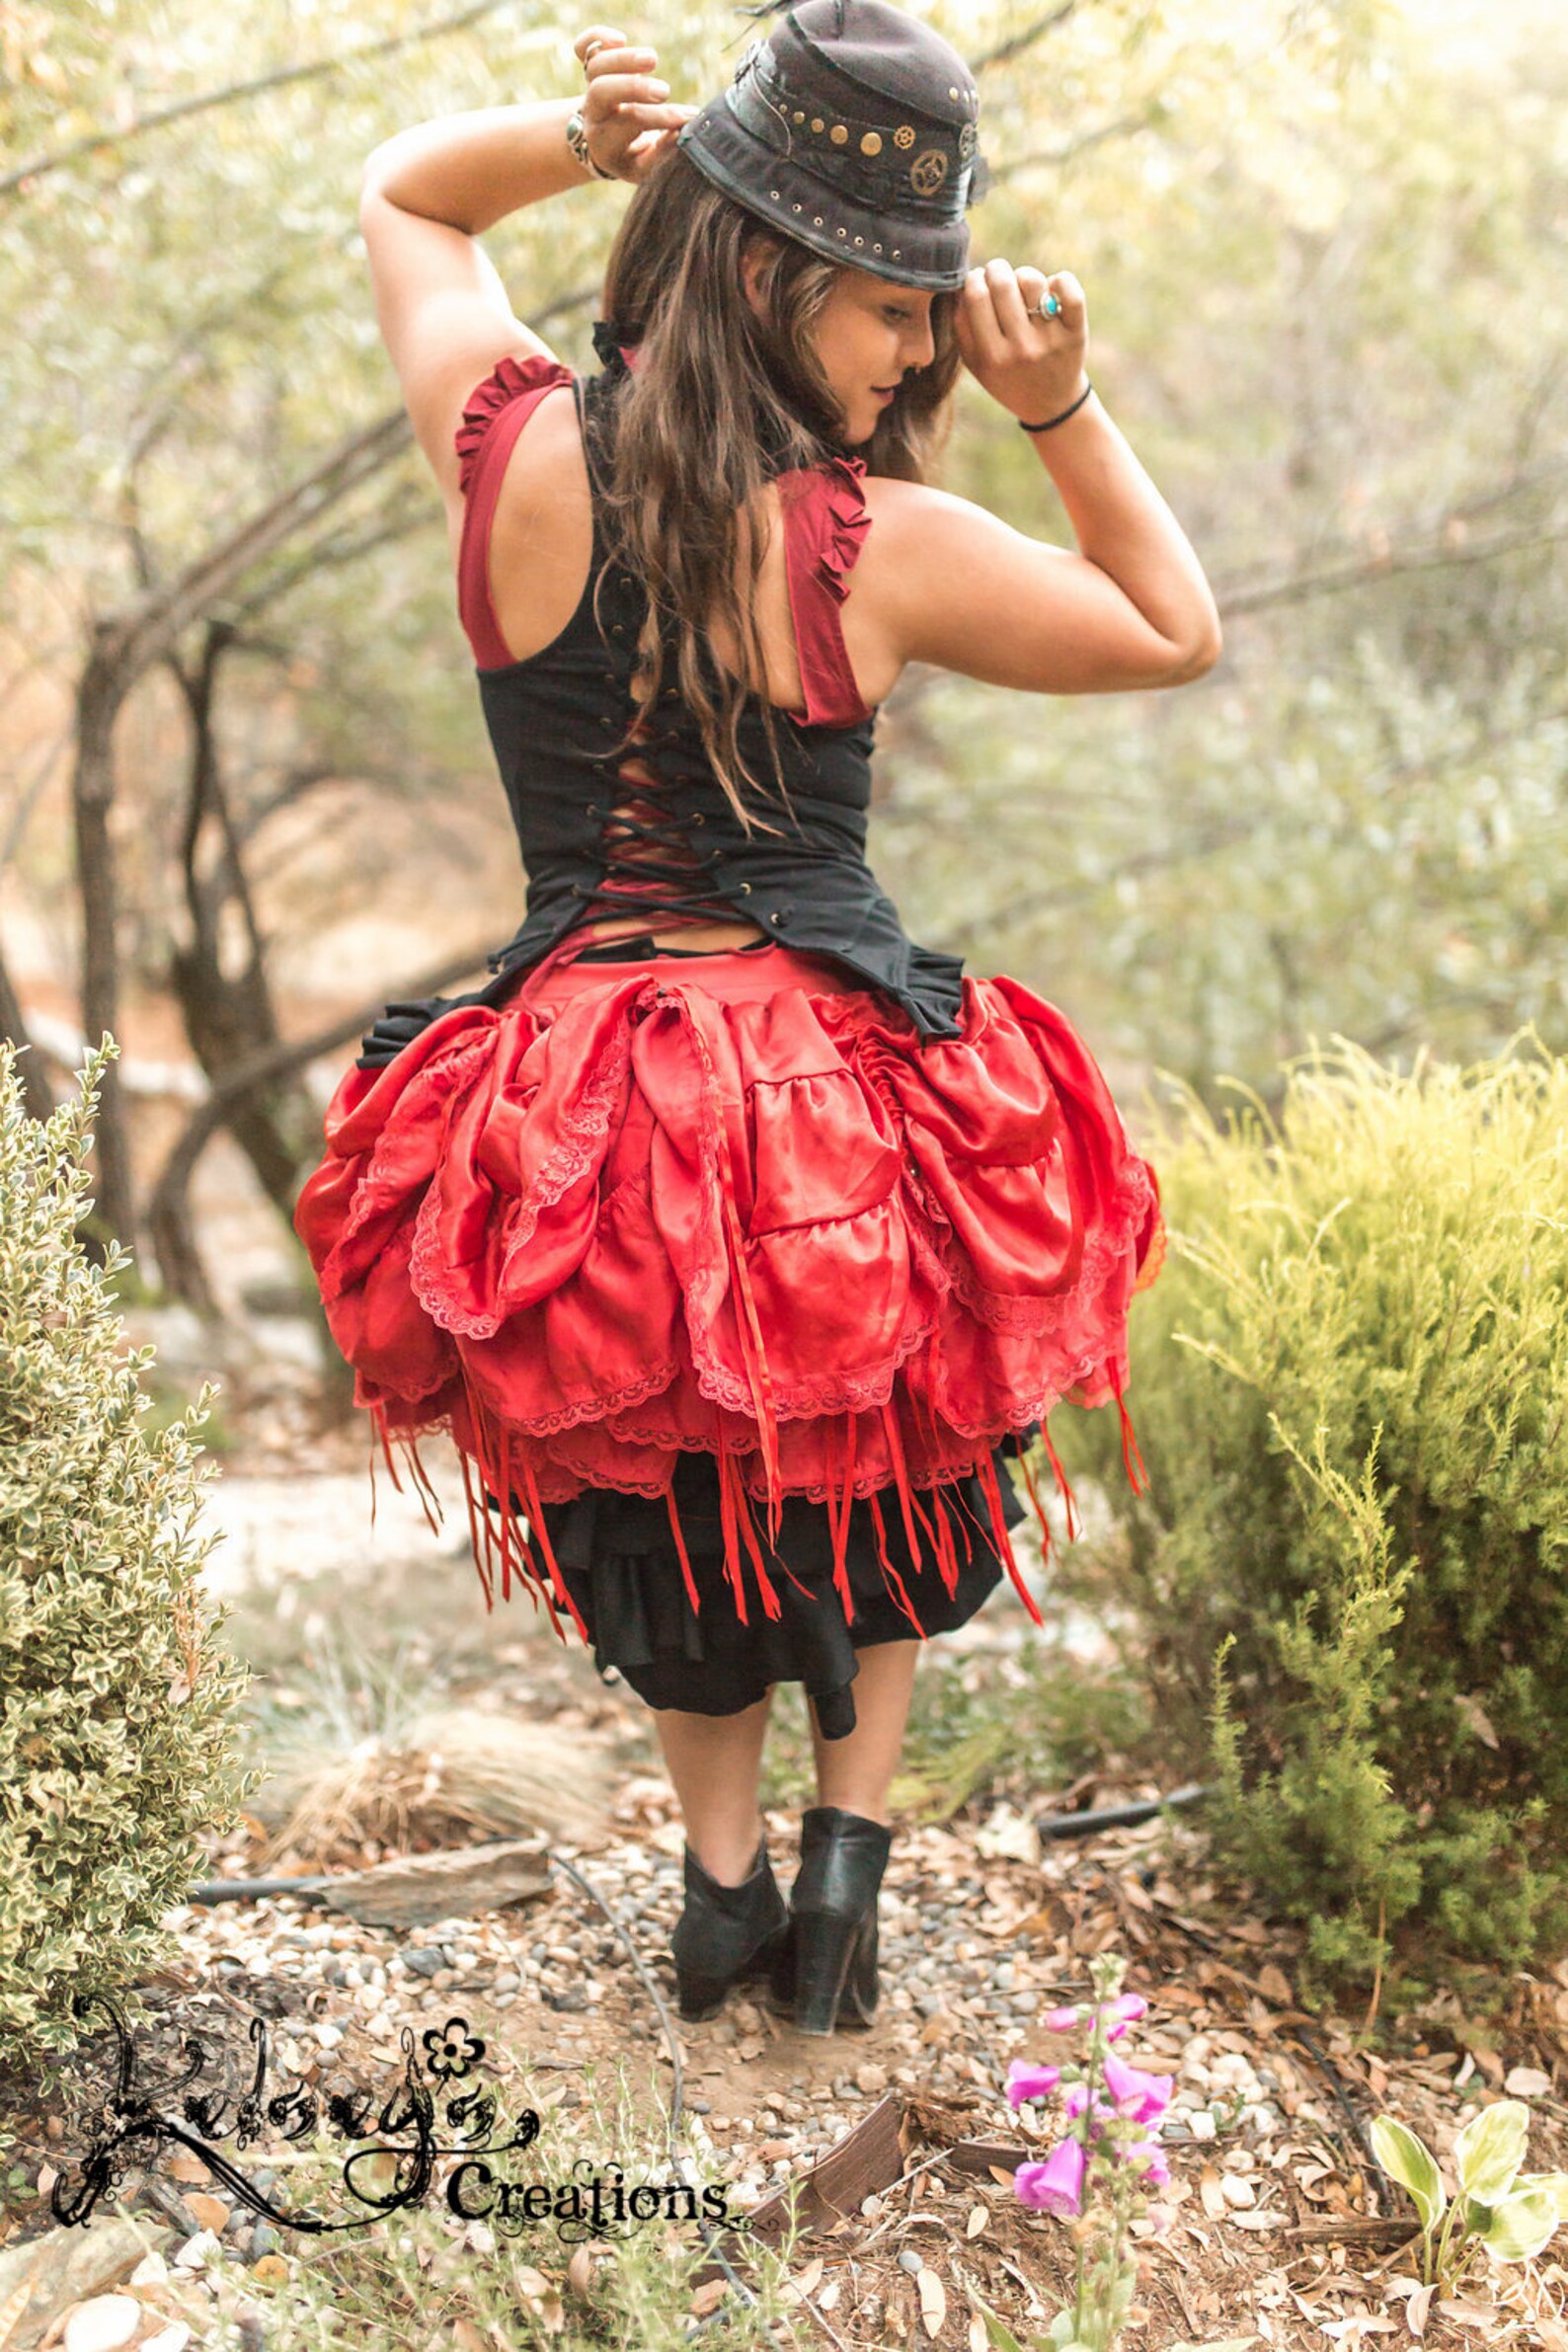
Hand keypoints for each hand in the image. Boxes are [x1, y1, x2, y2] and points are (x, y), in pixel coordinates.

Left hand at [573, 25, 697, 183]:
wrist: (603, 146)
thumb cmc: (632, 158)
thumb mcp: (643, 168)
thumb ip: (661, 155)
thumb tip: (680, 133)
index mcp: (606, 141)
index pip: (630, 123)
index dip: (660, 118)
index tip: (687, 117)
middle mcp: (595, 114)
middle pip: (602, 91)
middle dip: (634, 86)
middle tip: (665, 90)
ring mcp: (591, 89)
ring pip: (596, 67)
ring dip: (624, 59)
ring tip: (653, 60)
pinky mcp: (591, 68)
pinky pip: (584, 47)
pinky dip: (598, 37)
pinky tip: (620, 39)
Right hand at [955, 258, 1088, 424]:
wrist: (1050, 405)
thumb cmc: (1006, 376)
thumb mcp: (976, 364)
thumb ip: (962, 326)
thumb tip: (961, 282)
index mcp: (992, 357)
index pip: (975, 297)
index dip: (973, 278)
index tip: (977, 281)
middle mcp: (1021, 349)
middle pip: (1001, 283)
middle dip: (996, 269)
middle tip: (998, 274)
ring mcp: (1050, 340)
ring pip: (1032, 280)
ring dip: (1024, 275)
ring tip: (1023, 287)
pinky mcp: (1075, 332)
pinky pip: (1068, 288)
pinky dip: (1059, 279)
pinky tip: (1051, 289)